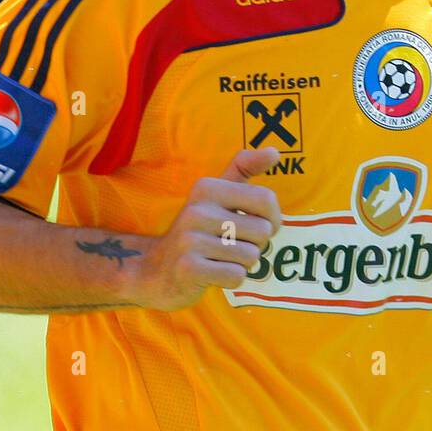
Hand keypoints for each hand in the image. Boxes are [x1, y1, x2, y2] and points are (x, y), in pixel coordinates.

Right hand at [133, 148, 282, 311]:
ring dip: (242, 263)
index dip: (273, 218)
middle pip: (262, 231)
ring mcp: (190, 240)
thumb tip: (275, 151)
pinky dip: (231, 279)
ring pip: (251, 256)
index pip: (266, 199)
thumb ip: (243, 169)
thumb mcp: (216, 194)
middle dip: (256, 244)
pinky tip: (212, 272)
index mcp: (207, 187)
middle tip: (230, 245)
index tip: (258, 225)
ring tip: (219, 258)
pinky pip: (237, 276)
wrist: (156, 271)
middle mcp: (197, 210)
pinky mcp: (189, 269)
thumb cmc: (199, 230)